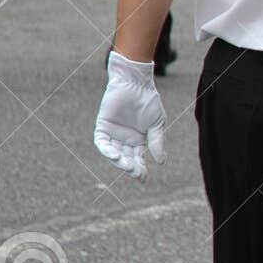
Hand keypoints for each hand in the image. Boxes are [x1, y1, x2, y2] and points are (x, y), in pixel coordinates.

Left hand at [94, 51, 165, 180]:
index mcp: (138, 141)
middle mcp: (125, 140)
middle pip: (126, 159)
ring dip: (119, 161)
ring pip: (114, 153)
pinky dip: (107, 150)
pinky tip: (114, 155)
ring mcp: (113, 134)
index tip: (143, 178)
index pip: (138, 160)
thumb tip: (160, 162)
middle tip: (136, 172)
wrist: (136, 84)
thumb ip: (157, 142)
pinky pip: (102, 143)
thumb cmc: (148, 102)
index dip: (140, 170)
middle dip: (130, 167)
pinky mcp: (103, 126)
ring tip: (126, 165)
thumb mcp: (157, 124)